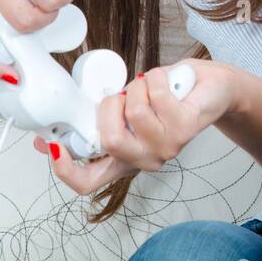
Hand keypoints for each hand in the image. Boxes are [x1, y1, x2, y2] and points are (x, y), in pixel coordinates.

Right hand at [35, 58, 239, 194]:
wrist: (211, 87)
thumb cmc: (166, 95)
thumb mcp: (122, 110)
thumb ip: (96, 121)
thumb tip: (49, 132)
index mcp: (123, 159)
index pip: (87, 182)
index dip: (65, 169)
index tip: (53, 145)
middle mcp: (144, 160)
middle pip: (109, 140)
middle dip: (109, 105)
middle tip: (122, 94)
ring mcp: (166, 148)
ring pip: (134, 112)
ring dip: (137, 87)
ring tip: (149, 85)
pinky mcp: (185, 129)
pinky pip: (156, 95)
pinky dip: (156, 78)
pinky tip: (166, 80)